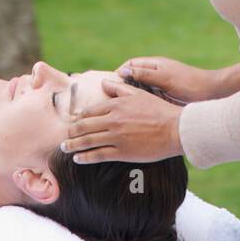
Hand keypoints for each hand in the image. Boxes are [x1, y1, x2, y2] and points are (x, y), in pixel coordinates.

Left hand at [60, 78, 183, 163]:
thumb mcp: (138, 93)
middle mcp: (113, 120)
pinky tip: (78, 159)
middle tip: (64, 139)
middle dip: (71, 133)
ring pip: (88, 141)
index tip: (73, 124)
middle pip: (84, 127)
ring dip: (73, 146)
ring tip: (65, 149)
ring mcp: (117, 136)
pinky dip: (85, 157)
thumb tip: (104, 82)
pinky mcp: (123, 152)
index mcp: (116, 104)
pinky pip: (98, 155)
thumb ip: (119, 88)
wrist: (175, 128)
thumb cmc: (159, 109)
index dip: (78, 119)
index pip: (90, 112)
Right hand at [114, 55, 220, 103]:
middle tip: (110, 100)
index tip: (109, 86)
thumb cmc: (189, 84)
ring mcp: (160, 84)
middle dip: (121, 86)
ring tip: (119, 109)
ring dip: (130, 97)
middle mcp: (156, 73)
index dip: (118, 73)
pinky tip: (135, 114)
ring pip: (139, 88)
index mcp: (155, 64)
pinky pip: (147, 98)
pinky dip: (140, 104)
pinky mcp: (165, 96)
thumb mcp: (165, 78)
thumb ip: (145, 74)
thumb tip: (122, 71)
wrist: (212, 93)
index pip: (130, 64)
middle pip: (132, 76)